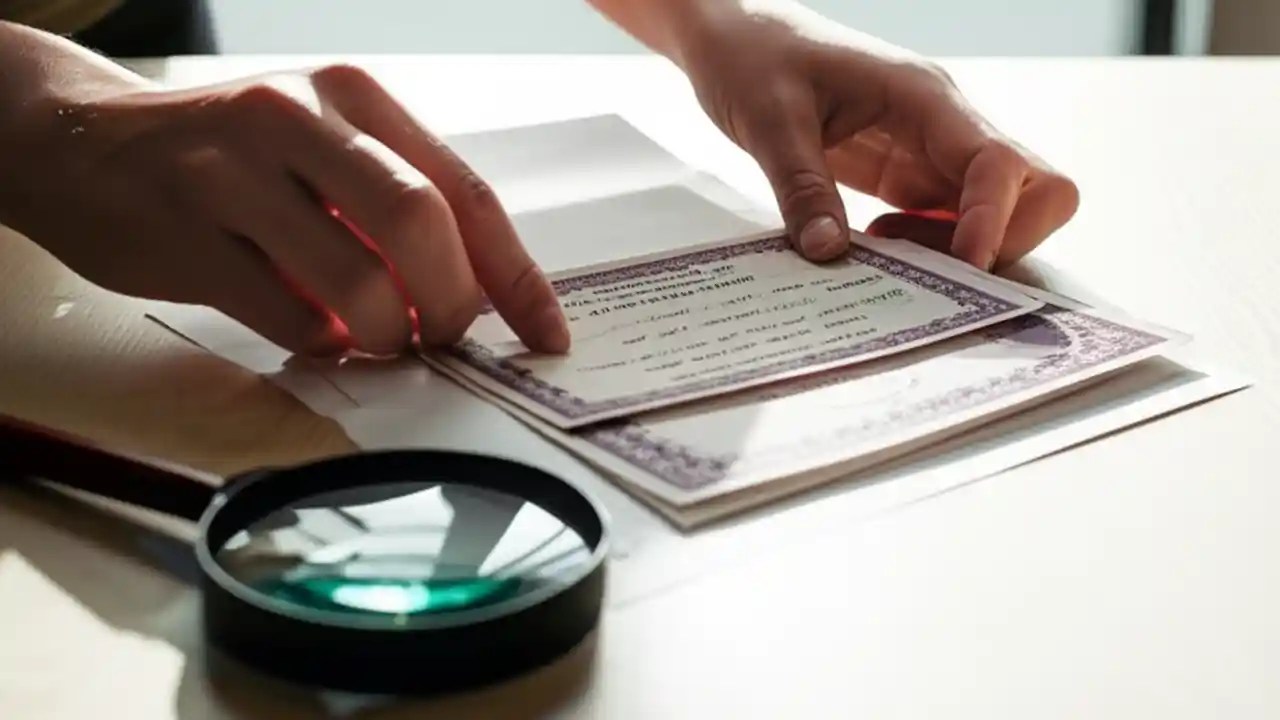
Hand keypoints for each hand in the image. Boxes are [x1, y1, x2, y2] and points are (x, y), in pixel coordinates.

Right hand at [2, 59, 567, 356]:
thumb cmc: (228, 160)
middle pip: (419, 224)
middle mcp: (297, 121)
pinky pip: (286, 316)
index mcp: (352, 99)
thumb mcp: (321, 153)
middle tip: (443, 339)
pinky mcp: (184, 235)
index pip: (464, 192)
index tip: (546, 335)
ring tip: (377, 342)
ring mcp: (234, 175)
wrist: (81, 141)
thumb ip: (396, 206)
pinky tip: (316, 338)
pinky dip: (321, 345)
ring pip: (356, 281)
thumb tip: (481, 296)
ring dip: (387, 336)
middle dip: (451, 305)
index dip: (516, 276)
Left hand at [672, 1, 1078, 269]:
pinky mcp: (905, 173)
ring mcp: (930, 150)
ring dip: (959, 248)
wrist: (734, 35)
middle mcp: (943, 123)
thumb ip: (801, 187)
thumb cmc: (753, 56)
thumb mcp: (768, 121)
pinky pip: (948, 220)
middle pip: (1034, 187)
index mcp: (923, 96)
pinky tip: (874, 247)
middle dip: (1001, 239)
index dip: (995, 221)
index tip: (960, 269)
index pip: (999, 162)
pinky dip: (929, 248)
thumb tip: (830, 253)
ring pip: (996, 210)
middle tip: (928, 264)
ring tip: (887, 255)